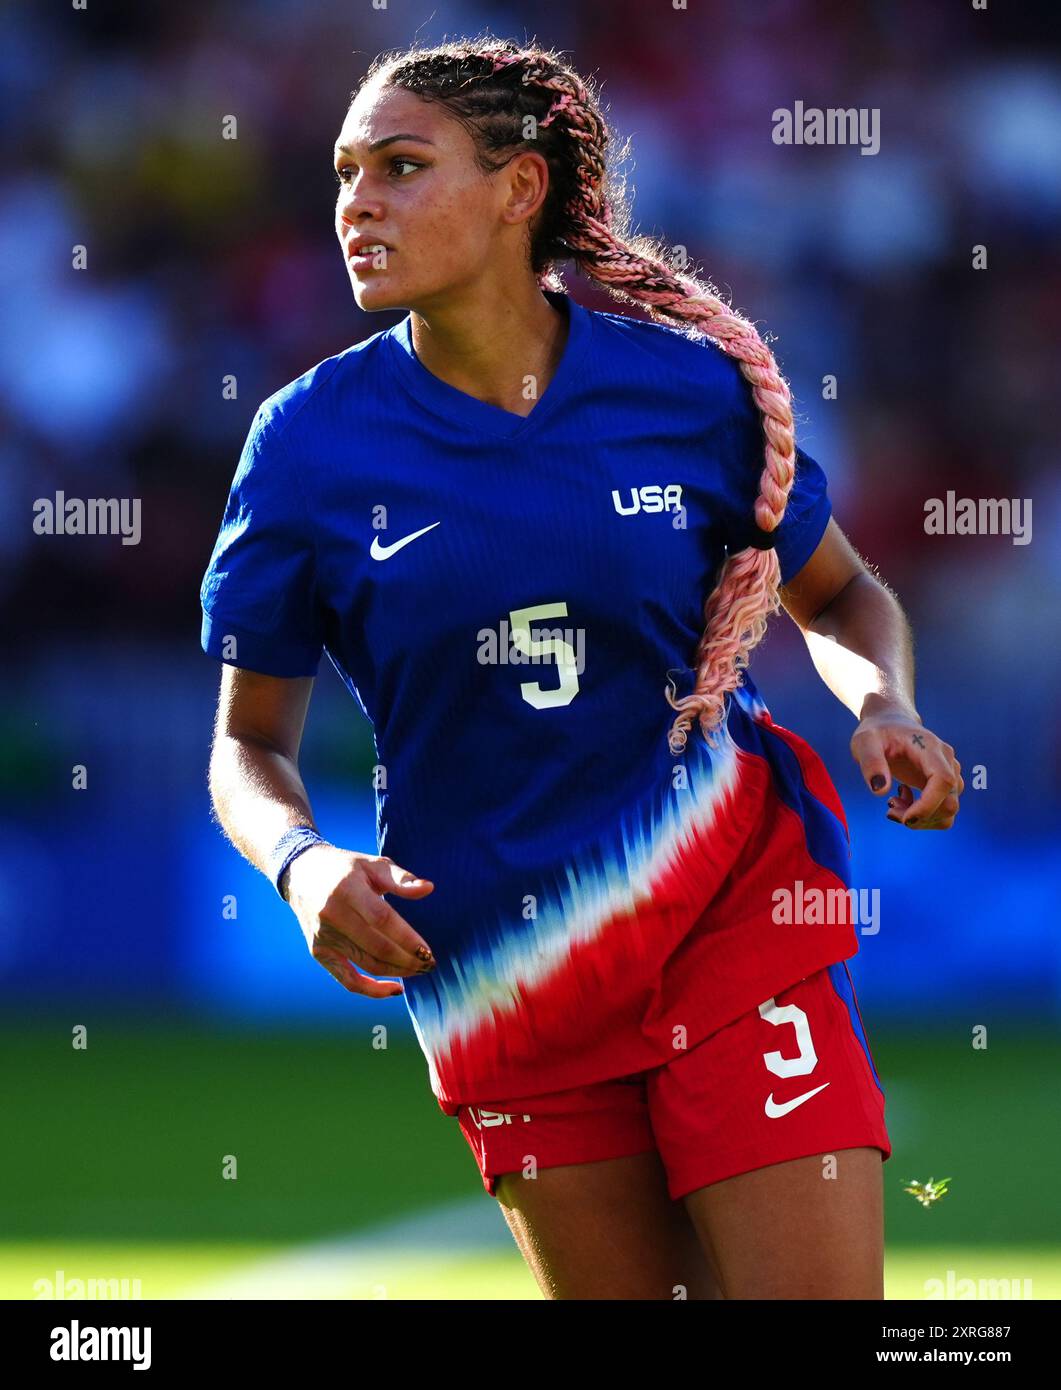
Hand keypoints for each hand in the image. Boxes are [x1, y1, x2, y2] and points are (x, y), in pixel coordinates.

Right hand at [283, 845, 435, 996]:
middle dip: (408, 960)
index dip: (407, 938)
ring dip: (397, 972)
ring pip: (367, 964)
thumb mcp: (373, 864)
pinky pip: (347, 980)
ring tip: (419, 969)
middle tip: (430, 964)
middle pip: (377, 947)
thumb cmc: (346, 868)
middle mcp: (332, 915)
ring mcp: (323, 937)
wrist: (301, 874)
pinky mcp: (319, 952)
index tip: (428, 951)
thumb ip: (401, 879)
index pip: (382, 920)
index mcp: (348, 889)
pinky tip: (396, 988)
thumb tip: (428, 888)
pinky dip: (372, 990)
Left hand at [850, 702, 963, 829]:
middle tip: (890, 810)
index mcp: (929, 747)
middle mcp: (946, 761)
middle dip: (920, 817)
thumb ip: (871, 762)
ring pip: (948, 811)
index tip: (904, 818)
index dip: (928, 805)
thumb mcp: (863, 742)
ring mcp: (949, 773)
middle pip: (950, 802)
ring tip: (894, 803)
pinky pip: (942, 810)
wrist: (889, 723)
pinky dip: (923, 815)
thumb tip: (880, 791)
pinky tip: (902, 800)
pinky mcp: (944, 784)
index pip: (944, 780)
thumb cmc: (877, 732)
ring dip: (921, 818)